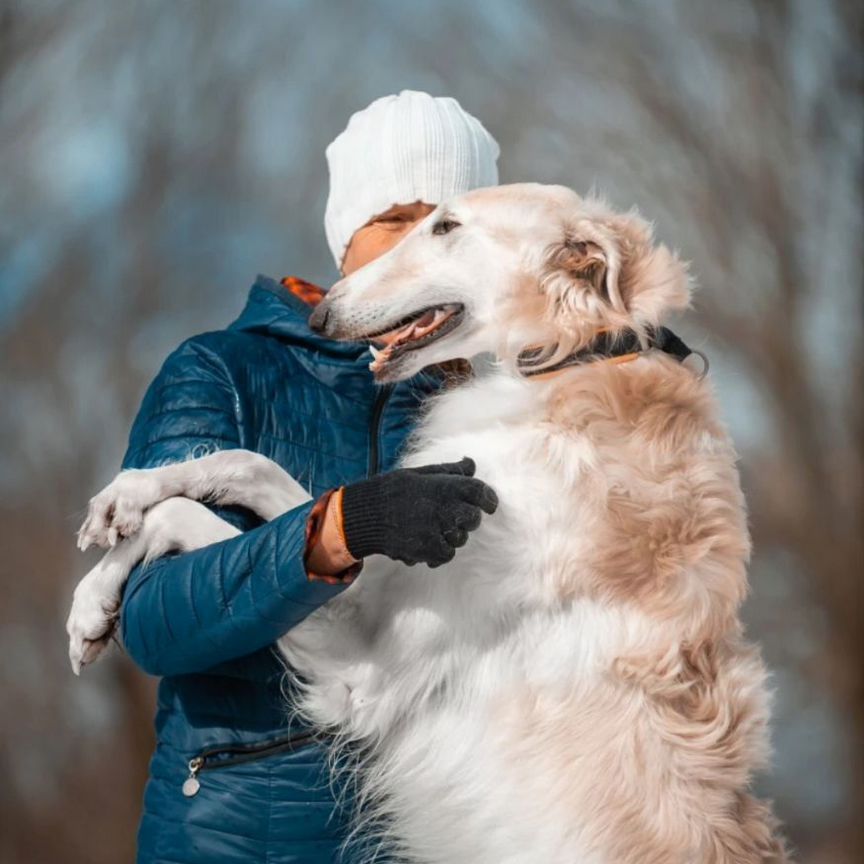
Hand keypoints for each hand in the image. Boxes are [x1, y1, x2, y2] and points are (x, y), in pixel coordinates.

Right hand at [339, 456, 497, 567]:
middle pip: (473, 518)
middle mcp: (442, 508)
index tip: (490, 504)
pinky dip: (439, 550)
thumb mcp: (420, 474)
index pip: (479, 491)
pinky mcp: (426, 550)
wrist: (364, 514)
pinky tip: (425, 541)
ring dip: (452, 535)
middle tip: (455, 517)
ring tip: (432, 528)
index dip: (489, 498)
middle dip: (468, 519)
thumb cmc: (392, 490)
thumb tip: (471, 464)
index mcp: (442, 486)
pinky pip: (446, 554)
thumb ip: (449, 472)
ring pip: (460, 538)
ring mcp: (435, 530)